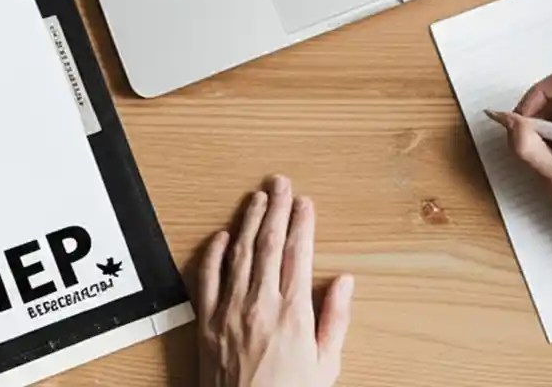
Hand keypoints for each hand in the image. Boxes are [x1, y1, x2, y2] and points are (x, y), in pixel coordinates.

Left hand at [196, 176, 354, 386]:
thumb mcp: (326, 366)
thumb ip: (335, 320)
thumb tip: (345, 283)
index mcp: (293, 314)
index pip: (298, 254)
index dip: (302, 224)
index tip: (305, 204)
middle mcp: (259, 306)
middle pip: (268, 245)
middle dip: (276, 210)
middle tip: (281, 184)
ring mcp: (229, 312)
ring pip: (238, 255)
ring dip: (247, 222)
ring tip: (256, 198)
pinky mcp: (206, 324)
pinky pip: (206, 280)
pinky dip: (212, 254)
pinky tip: (220, 236)